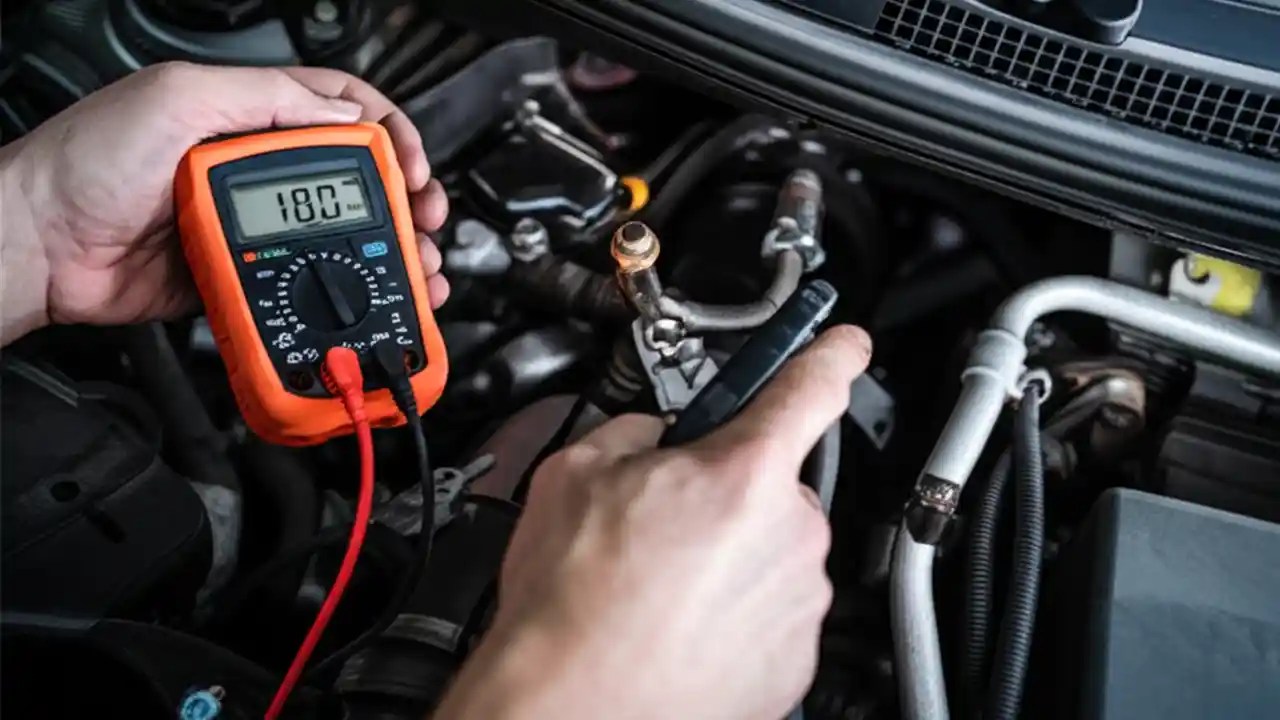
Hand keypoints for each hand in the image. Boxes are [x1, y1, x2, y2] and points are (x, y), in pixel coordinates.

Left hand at [0, 62, 448, 345]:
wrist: (40, 245)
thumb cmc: (86, 163)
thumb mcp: (180, 98)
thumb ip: (267, 100)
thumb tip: (347, 116)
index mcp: (249, 114)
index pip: (342, 111)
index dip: (390, 133)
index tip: (412, 165)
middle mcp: (256, 166)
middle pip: (357, 178)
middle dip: (406, 198)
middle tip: (426, 220)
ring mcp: (252, 222)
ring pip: (342, 235)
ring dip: (390, 249)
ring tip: (416, 264)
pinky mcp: (242, 271)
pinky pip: (306, 280)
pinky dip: (346, 290)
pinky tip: (370, 295)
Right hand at [435, 326, 873, 719]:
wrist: (578, 711)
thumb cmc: (574, 609)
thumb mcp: (576, 474)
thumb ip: (635, 432)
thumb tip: (650, 435)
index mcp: (746, 473)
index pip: (813, 386)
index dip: (833, 354)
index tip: (846, 346)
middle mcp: (791, 535)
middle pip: (773, 483)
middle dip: (728, 490)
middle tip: (664, 519)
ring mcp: (798, 602)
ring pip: (772, 549)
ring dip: (728, 554)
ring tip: (659, 584)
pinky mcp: (793, 659)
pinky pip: (772, 608)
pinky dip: (734, 609)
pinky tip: (677, 622)